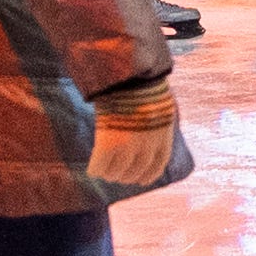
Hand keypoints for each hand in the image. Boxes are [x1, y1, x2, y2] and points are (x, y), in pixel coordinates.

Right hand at [89, 79, 180, 194]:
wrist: (132, 76)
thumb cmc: (144, 84)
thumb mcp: (158, 105)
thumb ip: (155, 121)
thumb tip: (149, 126)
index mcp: (162, 137)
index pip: (156, 166)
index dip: (147, 176)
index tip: (140, 179)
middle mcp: (147, 146)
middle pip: (135, 173)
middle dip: (125, 176)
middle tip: (116, 175)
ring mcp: (128, 146)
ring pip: (117, 173)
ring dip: (110, 174)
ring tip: (104, 172)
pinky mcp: (109, 143)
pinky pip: (100, 166)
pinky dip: (95, 169)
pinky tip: (92, 169)